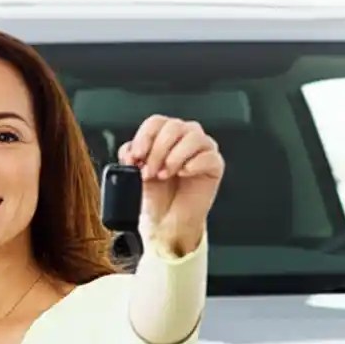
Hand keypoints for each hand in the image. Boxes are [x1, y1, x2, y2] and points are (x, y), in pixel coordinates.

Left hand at [117, 115, 223, 254]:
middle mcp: (184, 137)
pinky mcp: (215, 165)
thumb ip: (130, 157)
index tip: (136, 156)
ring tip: (164, 175)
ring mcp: (202, 149)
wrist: (167, 220)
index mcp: (164, 135)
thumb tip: (129, 151)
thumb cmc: (155, 194)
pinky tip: (183, 174)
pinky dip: (194, 164)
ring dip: (175, 157)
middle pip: (174, 127)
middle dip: (157, 150)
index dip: (145, 137)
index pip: (156, 122)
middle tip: (149, 171)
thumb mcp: (135, 173)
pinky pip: (209, 156)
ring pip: (193, 137)